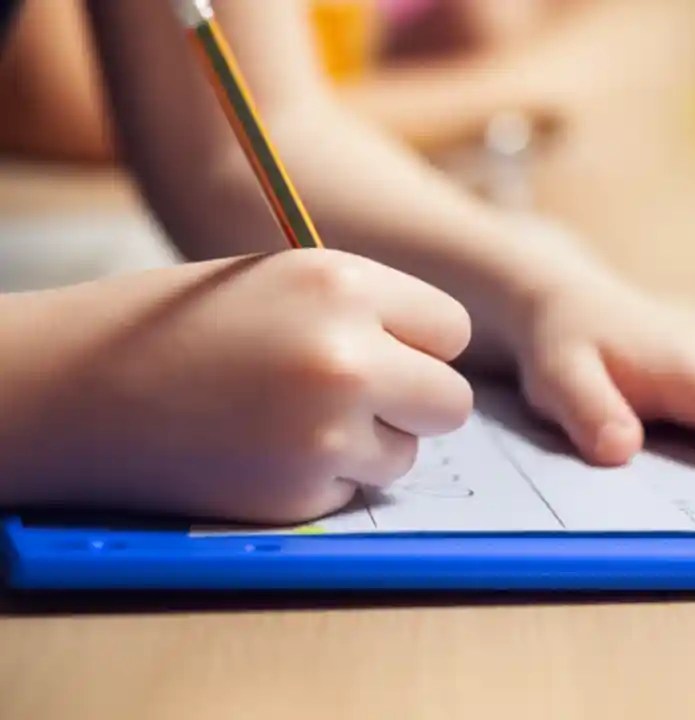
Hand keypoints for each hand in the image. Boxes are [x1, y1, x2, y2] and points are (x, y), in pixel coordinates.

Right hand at [0, 250, 471, 522]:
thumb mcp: (283, 281)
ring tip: (290, 419)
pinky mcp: (300, 493)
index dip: (422, 344)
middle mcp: (347, 357)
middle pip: (452, 403)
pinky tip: (261, 452)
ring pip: (406, 455)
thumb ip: (367, 310)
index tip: (392, 350)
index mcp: (343, 284)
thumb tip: (443, 358)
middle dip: (417, 405)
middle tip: (365, 399)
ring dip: (368, 446)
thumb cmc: (186, 324)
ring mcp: (326, 432)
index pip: (452, 330)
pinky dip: (321, 480)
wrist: (82, 388)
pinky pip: (353, 490)